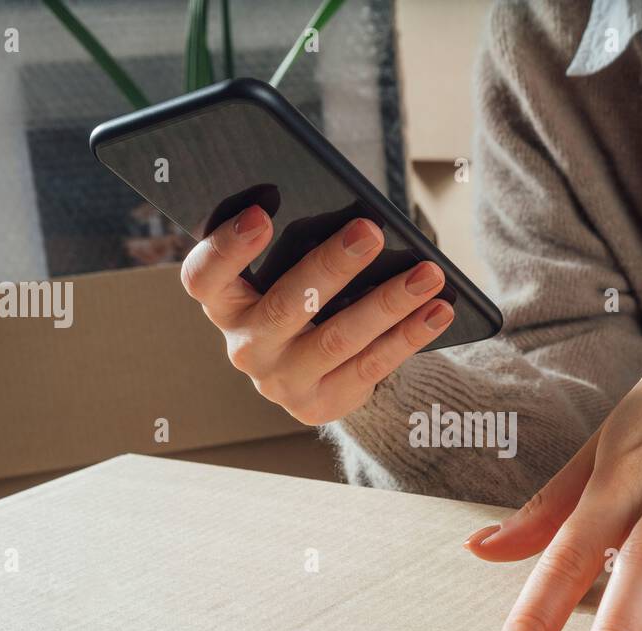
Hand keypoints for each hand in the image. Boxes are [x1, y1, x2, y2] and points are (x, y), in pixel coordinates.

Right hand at [180, 206, 454, 423]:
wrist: (317, 373)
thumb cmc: (302, 298)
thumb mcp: (286, 274)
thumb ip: (297, 248)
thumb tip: (351, 216)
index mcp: (225, 303)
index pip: (203, 277)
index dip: (226, 249)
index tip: (260, 216)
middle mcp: (246, 346)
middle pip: (285, 306)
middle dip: (331, 266)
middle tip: (370, 231)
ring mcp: (282, 381)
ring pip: (338, 338)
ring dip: (388, 302)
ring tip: (429, 274)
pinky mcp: (321, 404)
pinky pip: (371, 366)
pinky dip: (408, 335)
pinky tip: (438, 310)